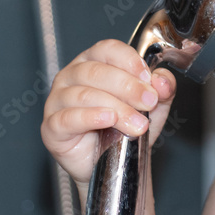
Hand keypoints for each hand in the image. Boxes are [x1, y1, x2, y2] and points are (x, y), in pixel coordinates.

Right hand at [41, 39, 176, 186]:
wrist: (115, 164)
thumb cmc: (127, 126)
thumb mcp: (154, 105)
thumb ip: (162, 88)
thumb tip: (163, 81)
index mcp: (94, 61)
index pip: (107, 49)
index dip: (129, 61)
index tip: (148, 79)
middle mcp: (72, 76)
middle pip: (96, 72)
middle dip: (128, 87)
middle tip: (149, 102)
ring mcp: (58, 100)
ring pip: (84, 95)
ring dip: (117, 108)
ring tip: (137, 124)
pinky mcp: (52, 127)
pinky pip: (68, 118)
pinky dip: (89, 117)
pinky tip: (108, 120)